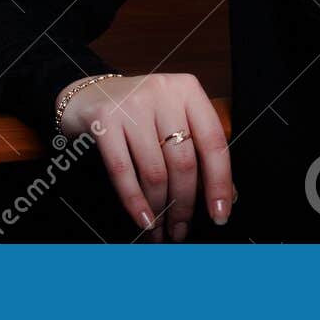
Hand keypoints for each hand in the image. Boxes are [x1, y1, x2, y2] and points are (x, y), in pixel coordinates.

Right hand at [57, 72, 233, 242]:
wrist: (90, 94)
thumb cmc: (140, 112)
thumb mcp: (173, 118)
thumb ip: (199, 150)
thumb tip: (228, 196)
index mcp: (188, 90)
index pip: (213, 142)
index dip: (219, 183)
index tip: (220, 213)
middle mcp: (162, 93)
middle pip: (183, 162)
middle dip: (184, 204)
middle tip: (182, 229)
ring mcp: (131, 105)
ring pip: (155, 171)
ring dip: (160, 208)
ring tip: (161, 228)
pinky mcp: (104, 119)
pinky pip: (123, 171)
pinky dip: (135, 202)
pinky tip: (143, 219)